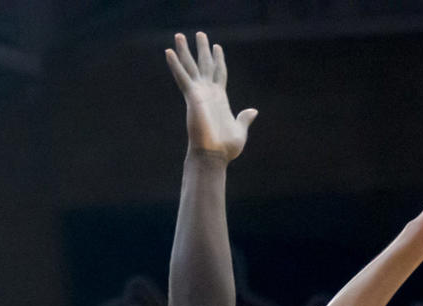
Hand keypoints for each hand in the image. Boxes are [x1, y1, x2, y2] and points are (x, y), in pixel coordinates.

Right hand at [166, 32, 256, 160]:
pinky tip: (169, 52)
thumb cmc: (225, 148)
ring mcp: (199, 94)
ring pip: (191, 67)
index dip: (218, 60)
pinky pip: (182, 77)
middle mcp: (208, 93)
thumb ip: (244, 118)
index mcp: (220, 98)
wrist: (213, 155)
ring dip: (185, 51)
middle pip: (205, 65)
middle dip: (202, 49)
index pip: (219, 73)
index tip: (217, 47)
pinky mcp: (192, 97)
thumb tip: (253, 111)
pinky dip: (175, 65)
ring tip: (180, 35)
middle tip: (200, 34)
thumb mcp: (240, 130)